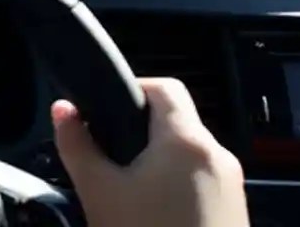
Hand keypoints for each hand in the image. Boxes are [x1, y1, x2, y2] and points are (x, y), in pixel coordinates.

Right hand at [52, 78, 248, 226]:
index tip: (106, 111)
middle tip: (111, 159)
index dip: (133, 89)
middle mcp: (218, 155)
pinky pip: (203, 182)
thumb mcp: (100, 192)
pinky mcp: (236, 211)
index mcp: (186, 140)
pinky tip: (155, 215)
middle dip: (141, 134)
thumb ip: (78, 145)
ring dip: (159, 162)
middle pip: (176, 121)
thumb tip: (63, 110)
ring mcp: (232, 185)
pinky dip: (177, 187)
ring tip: (130, 193)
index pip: (164, 86)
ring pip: (189, 154)